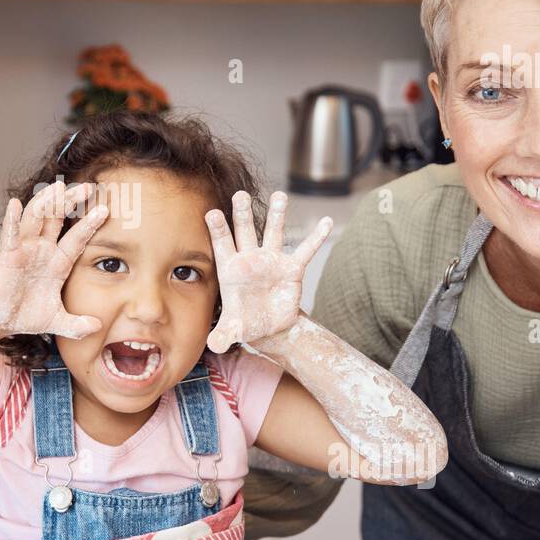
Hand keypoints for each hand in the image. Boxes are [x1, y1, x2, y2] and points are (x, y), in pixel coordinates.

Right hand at [0, 179, 107, 338]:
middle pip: (58, 218)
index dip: (89, 224)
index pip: (77, 238)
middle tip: (86, 187)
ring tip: (57, 187)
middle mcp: (42, 250)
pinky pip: (10, 234)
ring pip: (36, 218)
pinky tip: (15, 204)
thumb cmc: (25, 314)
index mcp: (58, 262)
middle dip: (71, 201)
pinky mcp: (7, 255)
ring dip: (46, 202)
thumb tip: (98, 327)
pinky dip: (12, 219)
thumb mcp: (57, 321)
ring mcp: (24, 249)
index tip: (105, 209)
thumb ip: (78, 325)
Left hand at [204, 190, 332, 353]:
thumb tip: (214, 345)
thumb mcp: (233, 330)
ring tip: (280, 194)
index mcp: (230, 269)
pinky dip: (316, 237)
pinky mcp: (292, 269)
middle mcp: (250, 259)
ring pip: (274, 233)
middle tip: (240, 194)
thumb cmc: (244, 323)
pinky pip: (306, 250)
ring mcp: (271, 261)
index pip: (222, 245)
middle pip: (245, 231)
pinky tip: (327, 222)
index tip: (212, 212)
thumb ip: (223, 334)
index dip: (218, 230)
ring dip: (277, 214)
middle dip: (243, 214)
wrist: (267, 327)